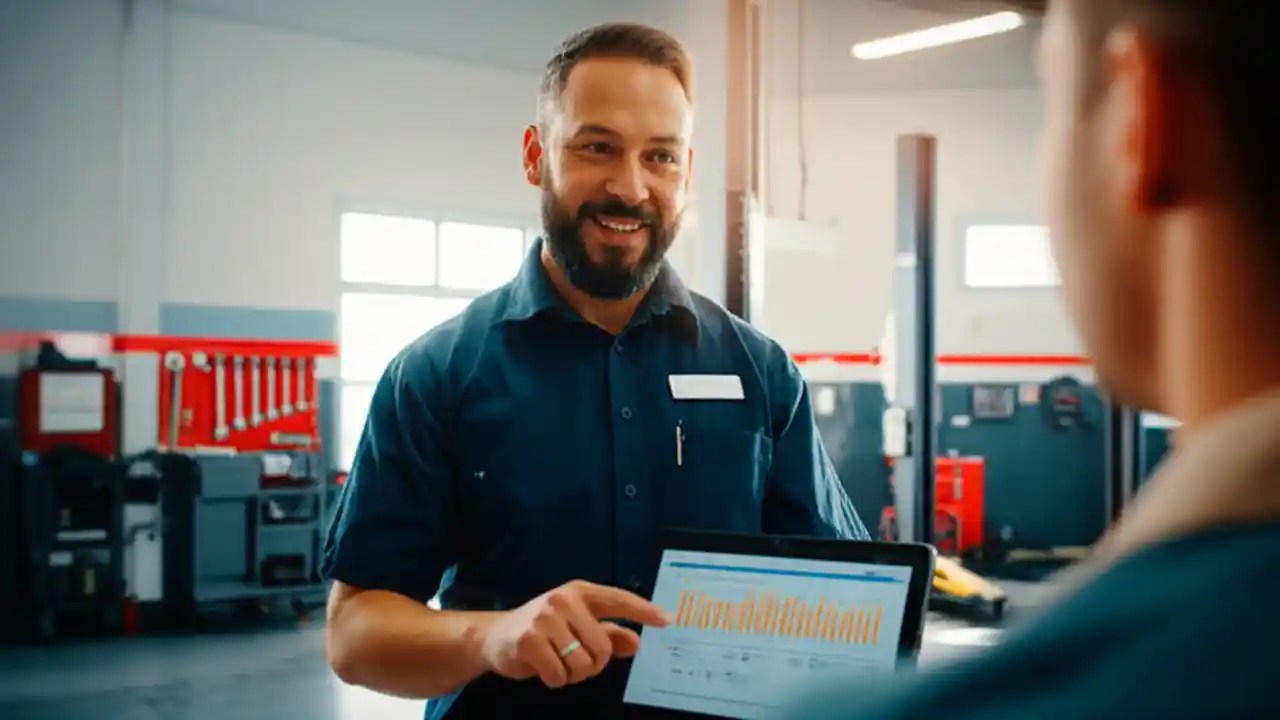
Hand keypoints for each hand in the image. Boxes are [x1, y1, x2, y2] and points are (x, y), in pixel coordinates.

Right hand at [477, 580, 670, 688]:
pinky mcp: (529, 640)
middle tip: (574, 659)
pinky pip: (560, 676)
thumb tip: (635, 642)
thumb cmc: (543, 631)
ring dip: (573, 674)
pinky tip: (542, 667)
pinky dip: (555, 680)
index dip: (644, 610)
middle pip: (603, 647)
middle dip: (593, 664)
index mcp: (580, 592)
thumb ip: (608, 633)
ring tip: (557, 662)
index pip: (618, 599)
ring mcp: (545, 618)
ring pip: (582, 663)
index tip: (667, 620)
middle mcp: (564, 600)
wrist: (494, 637)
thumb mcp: (577, 626)